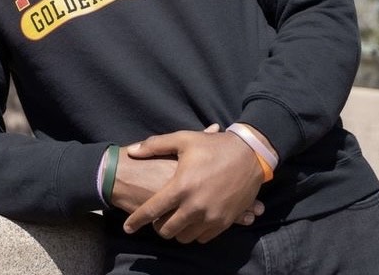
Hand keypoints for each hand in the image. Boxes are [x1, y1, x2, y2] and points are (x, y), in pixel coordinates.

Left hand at [121, 129, 266, 243]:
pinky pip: (203, 238)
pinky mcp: (225, 222)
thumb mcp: (183, 139)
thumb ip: (154, 146)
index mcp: (181, 187)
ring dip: (176, 230)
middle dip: (158, 226)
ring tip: (175, 219)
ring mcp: (211, 217)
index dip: (136, 221)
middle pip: (166, 230)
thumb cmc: (214, 146)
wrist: (250, 155)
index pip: (151, 211)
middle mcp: (194, 206)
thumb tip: (132, 152)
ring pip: (184, 237)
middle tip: (157, 219)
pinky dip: (195, 232)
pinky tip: (192, 221)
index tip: (127, 227)